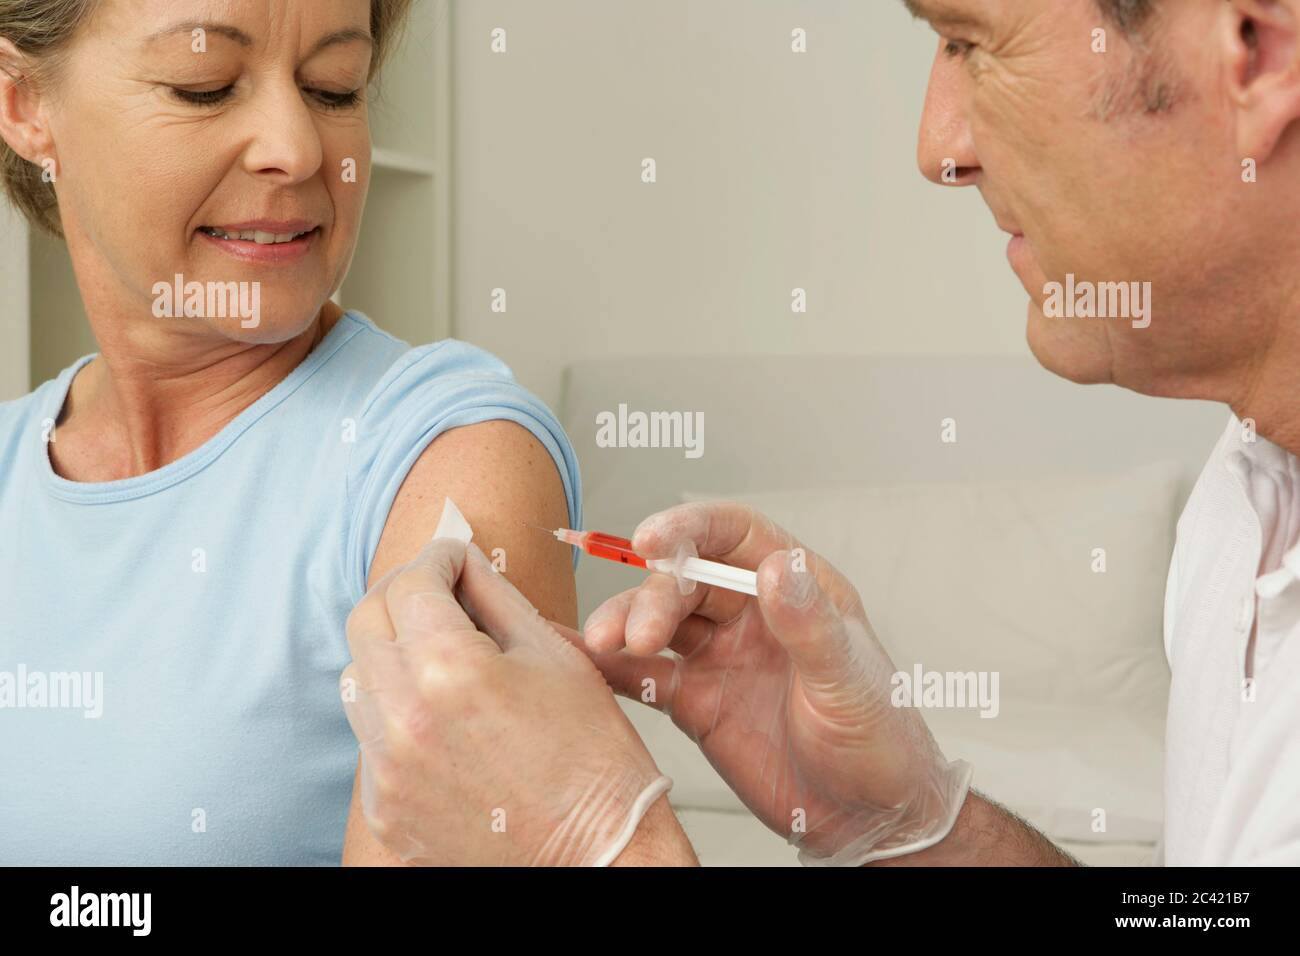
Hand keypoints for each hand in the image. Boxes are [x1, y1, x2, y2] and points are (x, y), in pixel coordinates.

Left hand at [340, 537, 673, 865]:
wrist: (598, 853)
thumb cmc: (593, 756)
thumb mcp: (553, 653)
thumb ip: (495, 595)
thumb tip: (463, 562)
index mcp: (450, 670)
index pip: (411, 584)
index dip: (436, 558)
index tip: (452, 558)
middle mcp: (405, 720)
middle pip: (365, 622)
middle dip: (401, 593)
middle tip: (436, 590)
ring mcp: (388, 771)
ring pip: (357, 680)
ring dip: (391, 652)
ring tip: (438, 653)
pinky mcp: (386, 809)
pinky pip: (369, 738)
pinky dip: (396, 712)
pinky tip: (440, 714)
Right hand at [573, 502, 971, 864]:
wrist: (867, 816)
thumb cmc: (879, 738)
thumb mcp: (850, 678)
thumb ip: (809, 624)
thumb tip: (777, 567)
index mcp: (795, 587)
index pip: (733, 536)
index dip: (689, 530)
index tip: (652, 540)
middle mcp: (750, 613)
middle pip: (685, 580)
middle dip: (653, 597)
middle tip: (640, 632)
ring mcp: (719, 655)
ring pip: (659, 622)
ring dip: (625, 625)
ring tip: (600, 644)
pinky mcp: (696, 701)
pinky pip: (645, 674)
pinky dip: (614, 667)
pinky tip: (589, 663)